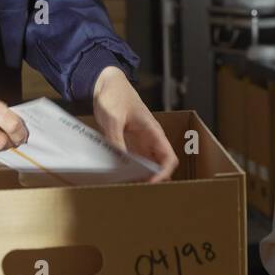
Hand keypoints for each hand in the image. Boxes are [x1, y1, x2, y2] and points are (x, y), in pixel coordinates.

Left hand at [92, 66, 178, 182]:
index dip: (164, 173)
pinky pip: (134, 161)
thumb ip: (116, 139)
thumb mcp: (113, 118)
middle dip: (154, 179)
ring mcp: (140, 142)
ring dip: (141, 176)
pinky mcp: (129, 143)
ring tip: (129, 187)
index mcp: (154, 131)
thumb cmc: (114, 95)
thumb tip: (120, 161)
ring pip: (148, 165)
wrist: (106, 83)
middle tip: (139, 191)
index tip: (152, 183)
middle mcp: (150, 139)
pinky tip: (120, 176)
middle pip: (160, 165)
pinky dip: (130, 170)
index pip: (169, 157)